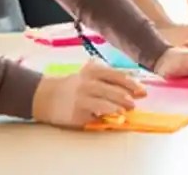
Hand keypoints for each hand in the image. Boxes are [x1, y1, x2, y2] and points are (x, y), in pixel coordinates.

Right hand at [31, 59, 146, 127]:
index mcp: (93, 71)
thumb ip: (106, 77)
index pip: (116, 75)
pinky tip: (114, 116)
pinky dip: (106, 113)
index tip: (142, 90)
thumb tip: (131, 84)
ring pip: (104, 100)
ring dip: (119, 105)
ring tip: (128, 109)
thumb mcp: (87, 75)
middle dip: (127, 95)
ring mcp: (82, 96)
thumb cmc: (71, 86)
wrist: (45, 96)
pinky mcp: (77, 110)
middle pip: (112, 88)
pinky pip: (95, 112)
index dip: (131, 83)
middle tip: (136, 101)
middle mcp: (88, 82)